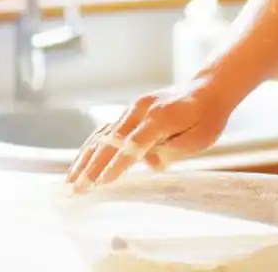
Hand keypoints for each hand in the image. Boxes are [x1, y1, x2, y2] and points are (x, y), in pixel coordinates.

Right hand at [66, 77, 234, 191]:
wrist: (207, 88)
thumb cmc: (207, 117)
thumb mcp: (199, 138)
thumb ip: (172, 149)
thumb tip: (149, 162)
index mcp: (161, 117)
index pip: (134, 144)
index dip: (117, 164)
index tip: (102, 183)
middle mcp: (141, 109)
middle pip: (111, 140)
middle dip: (92, 167)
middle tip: (78, 190)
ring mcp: (133, 108)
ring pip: (102, 135)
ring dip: (85, 159)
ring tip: (70, 181)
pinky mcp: (129, 111)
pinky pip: (106, 130)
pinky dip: (91, 148)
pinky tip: (80, 165)